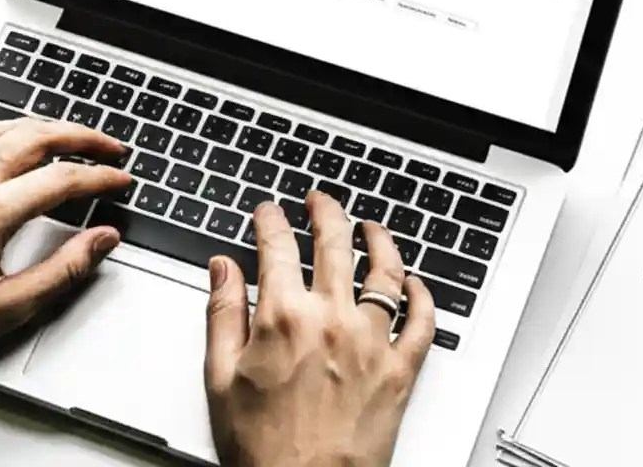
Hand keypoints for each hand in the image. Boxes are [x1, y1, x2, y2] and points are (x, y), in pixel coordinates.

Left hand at [0, 118, 130, 388]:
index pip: (60, 180)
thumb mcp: (4, 310)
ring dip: (37, 128)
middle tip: (107, 145)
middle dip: (78, 136)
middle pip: (32, 138)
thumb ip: (62, 270)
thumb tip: (100, 241)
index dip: (100, 177)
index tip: (120, 180)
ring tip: (64, 137)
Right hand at [204, 192, 434, 466]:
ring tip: (372, 227)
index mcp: (283, 318)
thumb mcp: (220, 378)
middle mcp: (331, 319)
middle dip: (325, 212)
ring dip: (379, 240)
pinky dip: (421, 296)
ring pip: (384, 272)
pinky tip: (414, 284)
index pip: (277, 247)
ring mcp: (371, 341)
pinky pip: (422, 321)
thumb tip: (222, 268)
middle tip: (319, 201)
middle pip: (335, 244)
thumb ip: (222, 313)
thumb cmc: (264, 449)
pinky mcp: (400, 369)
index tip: (268, 212)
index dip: (270, 220)